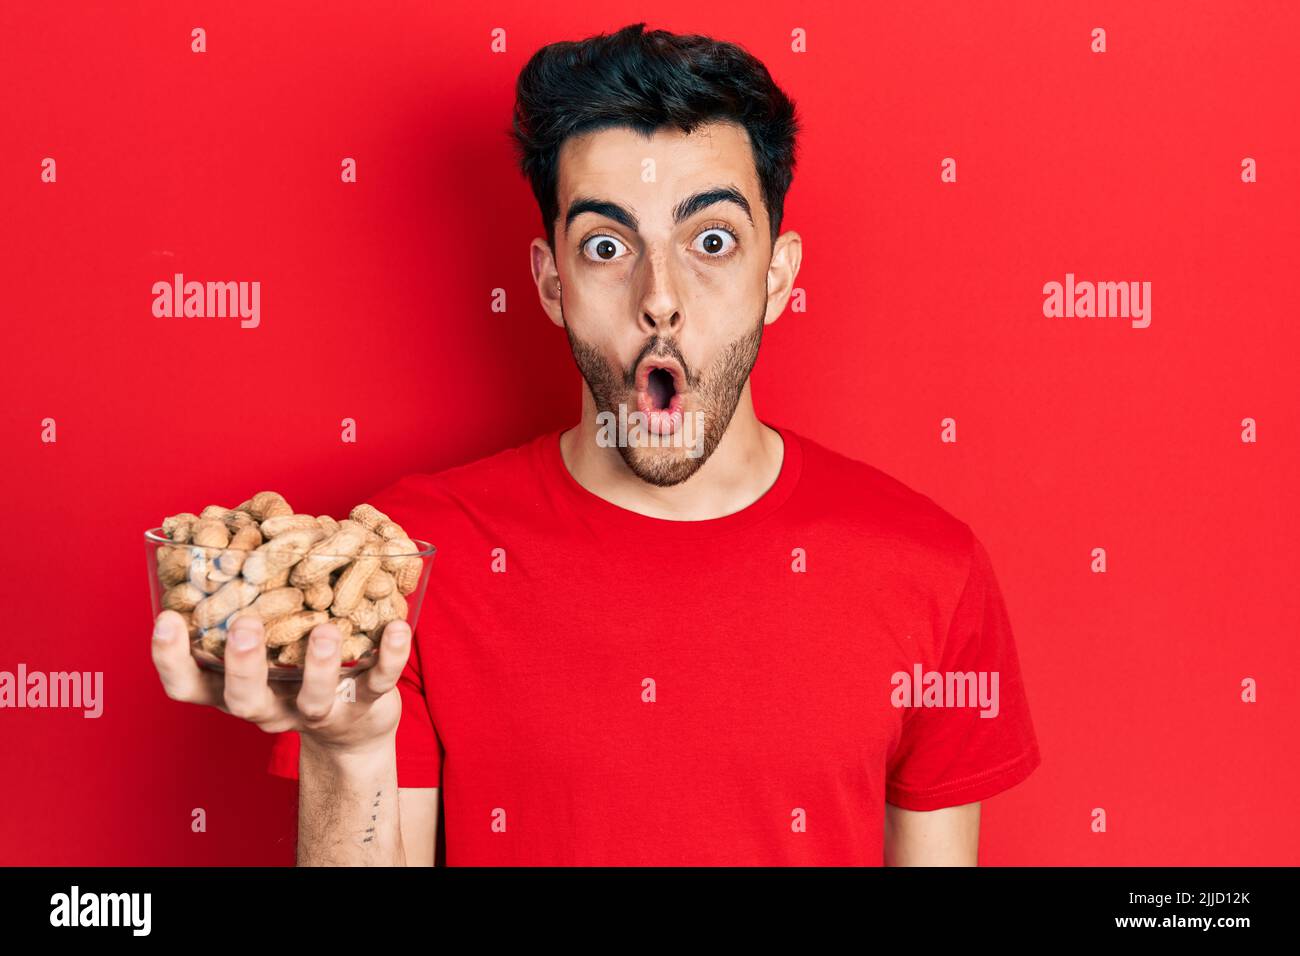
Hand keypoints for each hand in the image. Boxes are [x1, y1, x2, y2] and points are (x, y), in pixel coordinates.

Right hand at [151, 610, 411, 755]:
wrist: (353, 723)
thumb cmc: (297, 660)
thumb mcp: (268, 634)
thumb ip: (255, 592)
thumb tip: (250, 515)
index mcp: (235, 687)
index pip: (188, 685)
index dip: (170, 659)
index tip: (165, 618)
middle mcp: (270, 705)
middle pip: (243, 699)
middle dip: (243, 664)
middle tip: (245, 625)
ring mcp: (318, 710)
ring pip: (313, 699)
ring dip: (318, 665)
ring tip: (326, 630)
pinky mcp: (365, 706)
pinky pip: (379, 683)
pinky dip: (391, 656)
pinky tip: (398, 627)